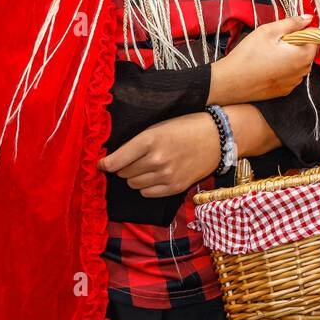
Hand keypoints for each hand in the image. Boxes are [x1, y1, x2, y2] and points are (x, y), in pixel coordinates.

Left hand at [99, 111, 220, 197]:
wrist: (218, 137)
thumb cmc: (187, 127)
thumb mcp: (159, 127)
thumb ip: (137, 142)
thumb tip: (114, 158)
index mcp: (149, 140)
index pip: (115, 161)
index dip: (104, 164)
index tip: (101, 164)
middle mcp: (156, 159)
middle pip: (123, 173)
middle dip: (123, 168)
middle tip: (131, 161)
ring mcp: (166, 175)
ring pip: (133, 184)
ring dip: (135, 177)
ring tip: (145, 167)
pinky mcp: (175, 187)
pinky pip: (147, 193)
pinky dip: (146, 186)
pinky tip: (154, 176)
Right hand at [209, 15, 318, 105]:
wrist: (230, 82)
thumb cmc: (248, 55)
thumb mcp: (269, 31)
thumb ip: (292, 23)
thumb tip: (309, 17)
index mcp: (303, 56)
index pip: (316, 38)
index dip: (303, 31)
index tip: (288, 30)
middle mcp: (303, 72)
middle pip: (308, 51)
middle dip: (296, 43)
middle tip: (275, 41)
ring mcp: (294, 83)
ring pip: (299, 63)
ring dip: (290, 56)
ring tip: (269, 54)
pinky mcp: (284, 91)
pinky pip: (290, 75)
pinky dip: (283, 69)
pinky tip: (267, 66)